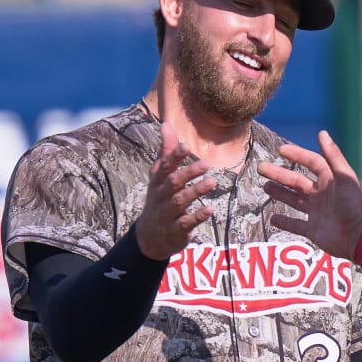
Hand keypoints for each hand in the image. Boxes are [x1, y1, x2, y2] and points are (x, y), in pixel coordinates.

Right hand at [135, 116, 219, 258]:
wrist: (150, 237)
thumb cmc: (159, 199)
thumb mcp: (159, 176)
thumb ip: (166, 152)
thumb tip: (166, 124)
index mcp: (158, 182)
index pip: (165, 166)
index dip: (174, 156)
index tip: (186, 146)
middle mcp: (161, 196)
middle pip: (173, 183)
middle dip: (188, 173)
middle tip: (206, 164)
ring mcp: (167, 214)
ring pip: (180, 201)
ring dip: (195, 192)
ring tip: (212, 183)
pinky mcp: (176, 230)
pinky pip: (186, 223)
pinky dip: (197, 217)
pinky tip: (210, 210)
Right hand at [258, 130, 361, 259]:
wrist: (358, 237)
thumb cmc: (353, 205)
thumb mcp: (344, 178)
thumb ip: (333, 156)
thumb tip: (322, 132)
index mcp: (330, 181)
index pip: (312, 163)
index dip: (298, 155)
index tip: (281, 150)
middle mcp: (321, 195)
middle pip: (296, 181)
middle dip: (279, 174)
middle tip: (261, 168)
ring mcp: (316, 213)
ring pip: (294, 200)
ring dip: (280, 193)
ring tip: (265, 186)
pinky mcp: (313, 230)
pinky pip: (295, 225)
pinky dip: (284, 222)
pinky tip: (272, 218)